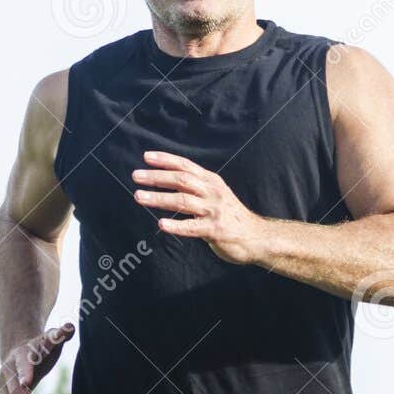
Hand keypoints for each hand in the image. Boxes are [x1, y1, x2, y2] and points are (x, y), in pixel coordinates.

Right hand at [0, 324, 73, 393]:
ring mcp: (0, 386)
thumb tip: (69, 327)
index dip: (25, 372)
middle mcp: (7, 371)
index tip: (28, 382)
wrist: (17, 350)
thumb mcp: (50, 338)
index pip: (23, 363)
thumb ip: (59, 334)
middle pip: (16, 392)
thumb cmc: (39, 347)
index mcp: (21, 355)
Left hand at [132, 150, 264, 264]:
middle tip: (136, 176)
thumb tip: (166, 182)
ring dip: (159, 198)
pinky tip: (161, 225)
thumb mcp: (215, 195)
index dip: (165, 160)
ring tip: (139, 197)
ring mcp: (214, 211)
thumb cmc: (231, 216)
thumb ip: (196, 188)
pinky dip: (176, 225)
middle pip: (181, 180)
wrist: (256, 236)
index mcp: (211, 181)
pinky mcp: (216, 230)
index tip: (146, 157)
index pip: (185, 166)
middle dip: (156, 177)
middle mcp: (212, 192)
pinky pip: (192, 227)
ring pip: (183, 201)